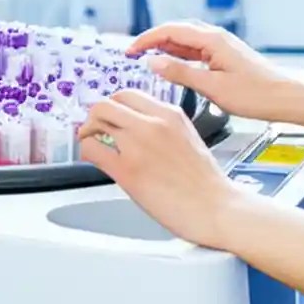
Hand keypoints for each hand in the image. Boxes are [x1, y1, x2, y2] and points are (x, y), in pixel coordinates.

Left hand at [79, 89, 241, 248]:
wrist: (216, 208)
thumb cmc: (206, 183)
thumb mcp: (187, 139)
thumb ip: (163, 129)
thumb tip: (138, 130)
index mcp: (171, 114)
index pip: (129, 95)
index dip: (113, 105)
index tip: (110, 116)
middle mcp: (154, 123)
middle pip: (107, 103)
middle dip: (96, 116)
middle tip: (94, 129)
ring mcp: (138, 144)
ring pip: (97, 119)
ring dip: (88, 131)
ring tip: (91, 143)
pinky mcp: (127, 170)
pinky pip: (92, 149)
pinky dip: (87, 151)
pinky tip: (95, 159)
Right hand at [128, 22, 301, 121]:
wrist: (286, 97)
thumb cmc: (257, 94)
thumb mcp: (212, 87)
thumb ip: (180, 73)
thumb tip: (154, 62)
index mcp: (213, 40)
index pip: (171, 31)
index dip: (147, 39)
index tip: (130, 50)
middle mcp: (217, 38)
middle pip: (177, 31)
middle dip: (153, 39)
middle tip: (134, 53)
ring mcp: (222, 46)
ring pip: (187, 40)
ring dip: (166, 46)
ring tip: (147, 57)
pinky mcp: (226, 57)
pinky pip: (196, 50)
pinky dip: (180, 55)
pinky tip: (173, 65)